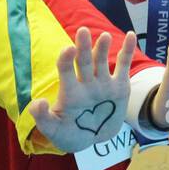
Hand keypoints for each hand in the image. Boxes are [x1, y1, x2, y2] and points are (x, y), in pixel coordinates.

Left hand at [27, 28, 135, 152]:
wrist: (93, 138)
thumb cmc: (69, 133)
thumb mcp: (53, 130)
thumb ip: (43, 118)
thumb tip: (37, 103)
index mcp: (69, 91)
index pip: (65, 70)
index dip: (66, 59)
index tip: (68, 49)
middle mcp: (86, 83)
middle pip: (84, 61)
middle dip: (83, 47)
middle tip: (82, 31)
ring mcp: (103, 83)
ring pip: (102, 61)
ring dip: (102, 47)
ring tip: (105, 36)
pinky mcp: (119, 86)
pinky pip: (123, 65)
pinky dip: (127, 50)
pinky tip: (130, 35)